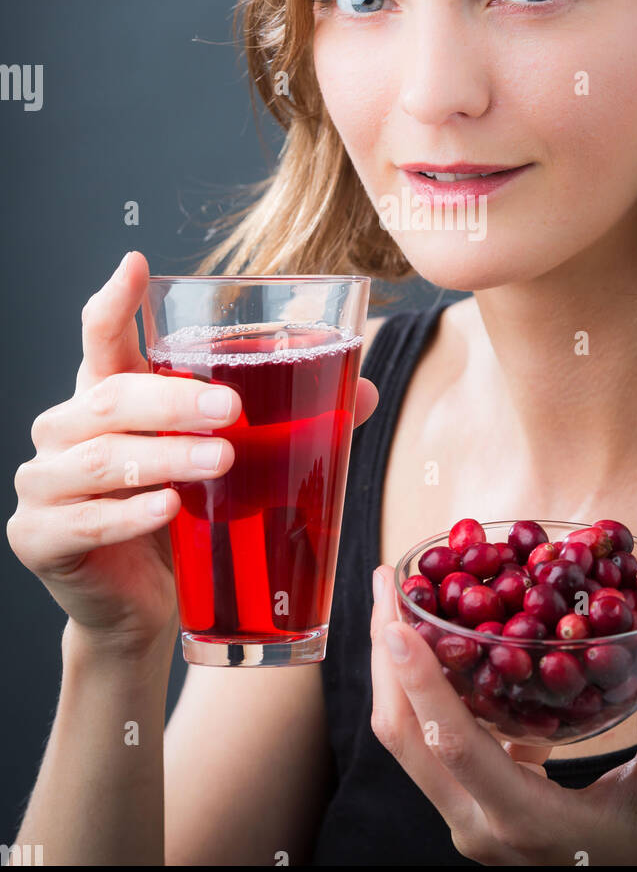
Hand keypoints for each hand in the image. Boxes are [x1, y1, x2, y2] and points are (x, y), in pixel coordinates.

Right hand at [8, 250, 379, 656]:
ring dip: (165, 457)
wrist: (140, 607)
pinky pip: (87, 521)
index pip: (100, 337)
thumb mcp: (221, 461)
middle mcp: (64, 431)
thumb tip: (362, 391)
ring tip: (220, 461)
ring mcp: (44, 485)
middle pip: (109, 398)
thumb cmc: (179, 520)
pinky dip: (131, 516)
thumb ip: (280, 422)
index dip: (114, 300)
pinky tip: (167, 509)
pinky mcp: (39, 538)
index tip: (137, 265)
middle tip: (231, 409)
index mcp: (104, 398)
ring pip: (102, 459)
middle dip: (172, 401)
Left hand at [370, 564, 636, 864]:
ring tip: (399, 605)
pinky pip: (433, 750)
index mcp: (522, 817)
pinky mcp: (474, 814)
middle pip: (404, 735)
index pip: (451, 742)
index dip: (419, 680)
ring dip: (399, 674)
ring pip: (409, 743)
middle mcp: (479, 824)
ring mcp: (470, 822)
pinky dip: (427, 699)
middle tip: (386, 584)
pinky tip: (452, 655)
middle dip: (387, 657)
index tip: (396, 622)